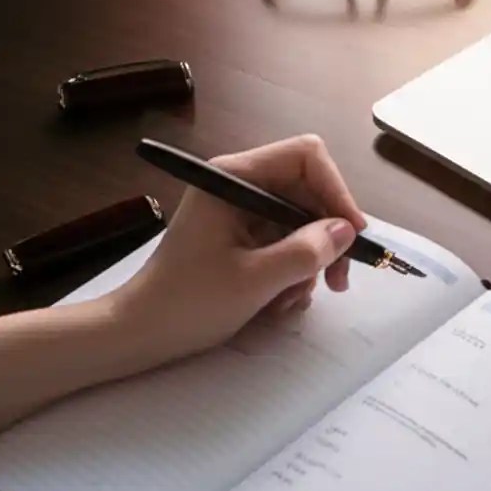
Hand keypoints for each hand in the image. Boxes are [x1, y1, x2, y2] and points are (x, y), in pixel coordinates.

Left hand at [113, 135, 366, 365]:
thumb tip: (346, 232)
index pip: (305, 157)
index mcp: (233, 178)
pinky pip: (287, 244)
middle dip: (326, 237)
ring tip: (290, 301)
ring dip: (309, 264)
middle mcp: (239, 186)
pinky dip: (293, 272)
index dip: (336, 190)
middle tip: (336, 282)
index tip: (350, 234)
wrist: (140, 334)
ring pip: (302, 223)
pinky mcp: (242, 238)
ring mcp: (241, 212)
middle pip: (308, 192)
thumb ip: (304, 252)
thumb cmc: (187, 303)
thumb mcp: (254, 280)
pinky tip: (278, 302)